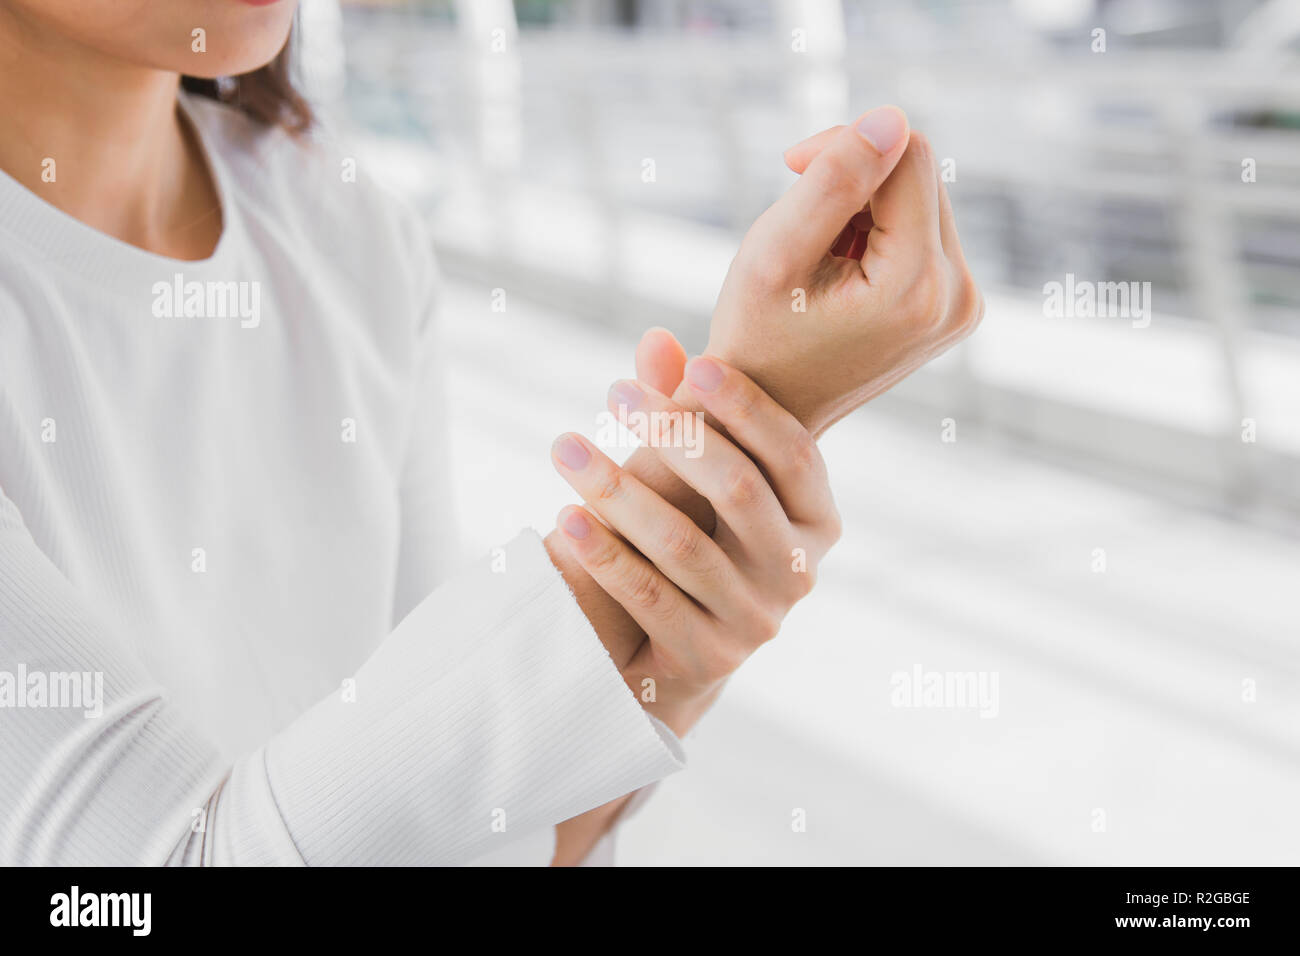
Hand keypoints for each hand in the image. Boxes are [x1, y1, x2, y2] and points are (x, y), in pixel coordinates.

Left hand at [549, 357, 839, 736]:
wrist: (673, 655)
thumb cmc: (695, 539)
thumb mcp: (699, 479)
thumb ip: (687, 412)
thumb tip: (655, 339)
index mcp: (816, 520)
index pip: (793, 452)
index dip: (747, 406)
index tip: (695, 364)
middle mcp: (798, 572)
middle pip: (737, 489)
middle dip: (674, 432)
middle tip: (614, 391)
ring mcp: (756, 620)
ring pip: (681, 541)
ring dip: (616, 488)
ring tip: (565, 447)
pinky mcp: (708, 657)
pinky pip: (647, 595)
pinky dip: (604, 553)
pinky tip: (566, 517)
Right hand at [706, 105, 982, 435]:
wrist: (765, 414)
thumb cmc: (756, 337)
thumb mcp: (774, 252)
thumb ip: (832, 180)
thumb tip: (891, 117)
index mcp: (918, 285)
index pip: (906, 154)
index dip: (844, 145)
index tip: (790, 170)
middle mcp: (959, 297)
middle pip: (918, 174)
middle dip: (856, 185)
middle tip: (803, 235)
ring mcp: (963, 306)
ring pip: (919, 198)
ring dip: (864, 210)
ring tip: (820, 263)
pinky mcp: (955, 306)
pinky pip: (922, 231)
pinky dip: (878, 235)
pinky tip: (842, 276)